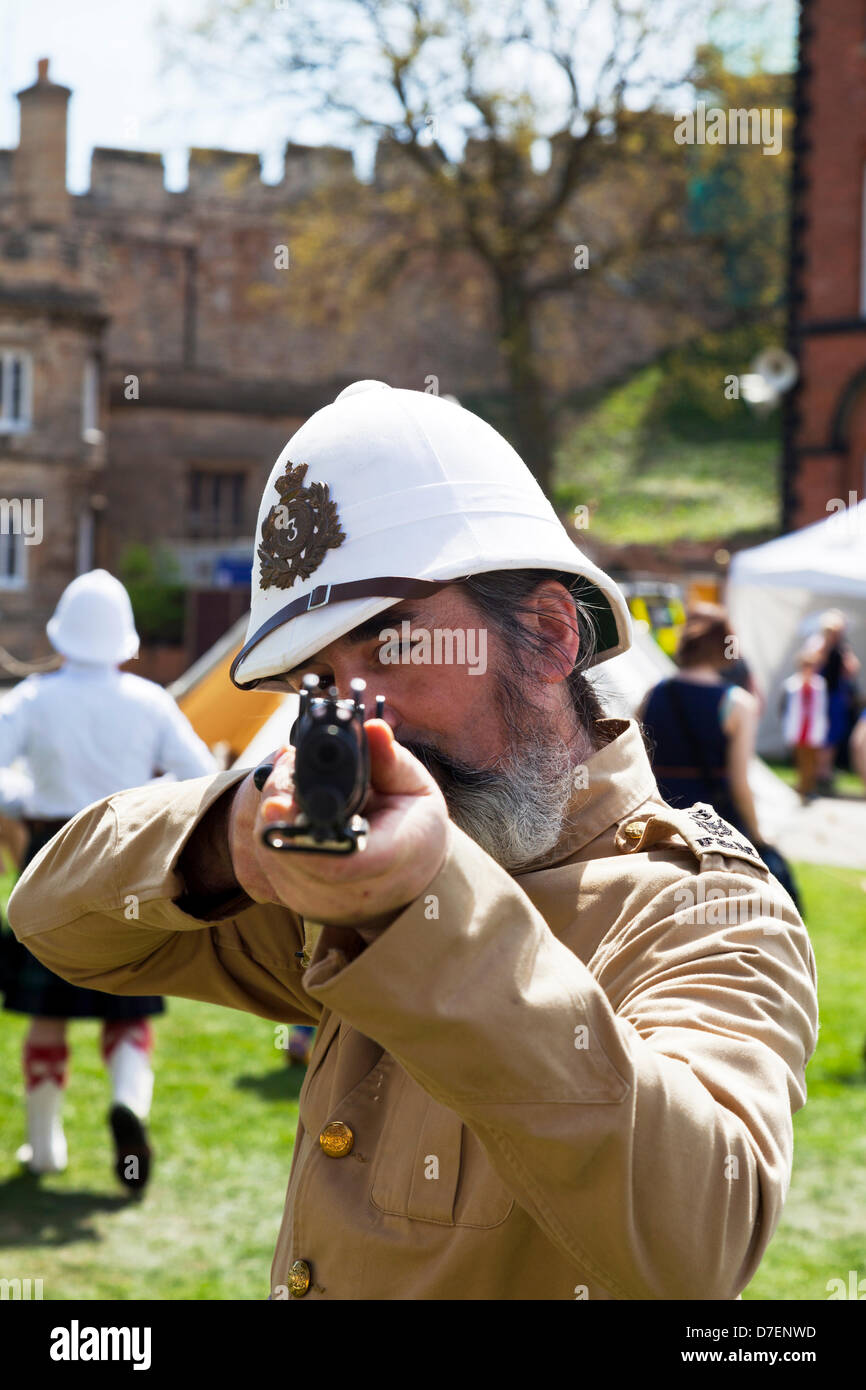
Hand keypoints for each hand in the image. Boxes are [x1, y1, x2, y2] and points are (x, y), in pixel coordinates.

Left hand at [228, 721, 449, 927]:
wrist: (414, 883)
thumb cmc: (415, 831)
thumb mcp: (415, 789)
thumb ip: (390, 760)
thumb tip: (371, 728)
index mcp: (391, 859)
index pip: (336, 858)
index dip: (299, 834)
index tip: (276, 803)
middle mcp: (353, 892)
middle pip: (291, 854)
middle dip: (279, 805)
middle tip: (284, 766)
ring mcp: (322, 903)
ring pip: (272, 860)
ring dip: (271, 818)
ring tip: (288, 783)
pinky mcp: (300, 903)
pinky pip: (269, 867)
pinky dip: (271, 834)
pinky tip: (286, 810)